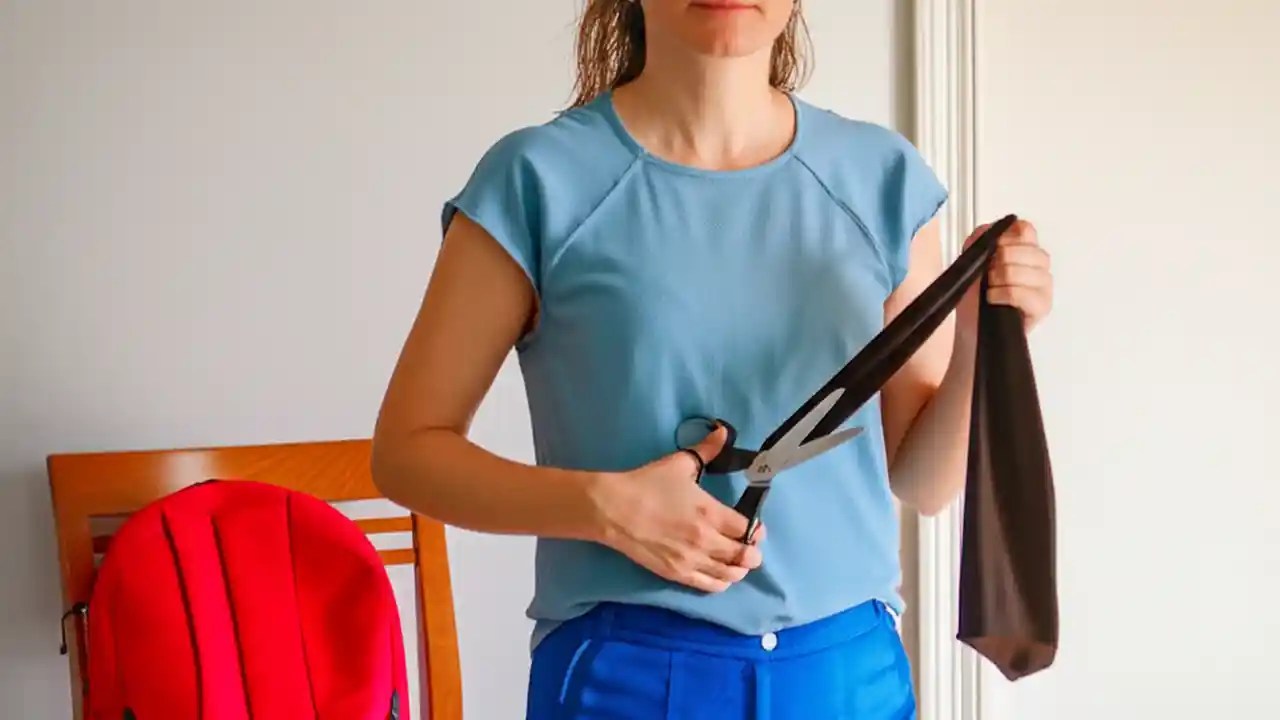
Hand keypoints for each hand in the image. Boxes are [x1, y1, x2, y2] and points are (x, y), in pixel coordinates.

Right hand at [592, 425, 764, 592]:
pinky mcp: (677, 574)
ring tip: (736, 560)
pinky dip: (722, 581)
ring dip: (740, 568)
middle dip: (753, 552)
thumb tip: (723, 431)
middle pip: (745, 556)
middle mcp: (706, 540)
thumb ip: (706, 450)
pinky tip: (720, 572)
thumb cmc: (647, 484)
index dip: (757, 530)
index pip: (749, 530)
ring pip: (731, 574)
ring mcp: (692, 560)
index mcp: (710, 512)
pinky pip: (711, 586)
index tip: (754, 526)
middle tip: (750, 545)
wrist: (613, 510)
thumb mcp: (679, 464)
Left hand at [957, 217, 1053, 340]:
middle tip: (988, 273)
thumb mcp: (970, 261)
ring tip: (990, 288)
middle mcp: (1038, 266)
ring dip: (999, 278)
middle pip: (1027, 249)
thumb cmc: (974, 298)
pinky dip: (1002, 294)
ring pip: (1024, 270)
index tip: (994, 247)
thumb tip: (989, 230)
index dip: (1008, 236)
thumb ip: (979, 239)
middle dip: (1000, 259)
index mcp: (1024, 250)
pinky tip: (994, 299)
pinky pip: (1022, 293)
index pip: (1026, 230)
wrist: (970, 328)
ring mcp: (1043, 286)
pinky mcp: (1042, 306)